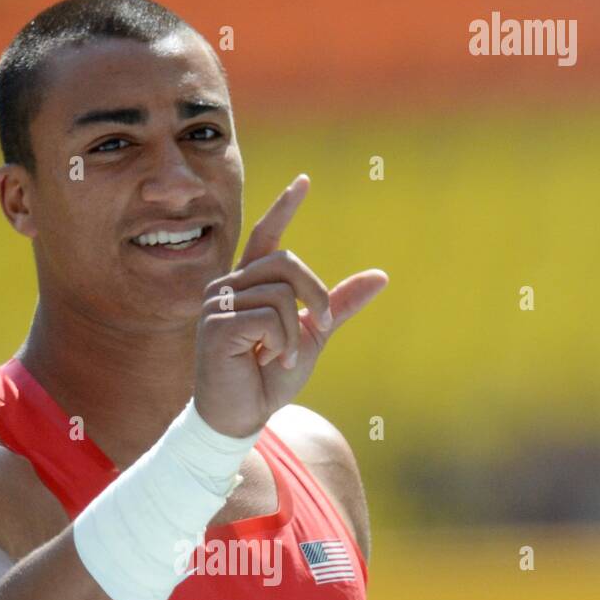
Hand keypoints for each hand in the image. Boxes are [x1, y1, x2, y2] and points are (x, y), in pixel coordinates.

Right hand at [193, 173, 387, 436]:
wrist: (242, 417)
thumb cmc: (269, 379)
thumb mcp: (312, 335)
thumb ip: (337, 305)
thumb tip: (381, 275)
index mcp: (249, 285)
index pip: (266, 237)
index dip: (284, 208)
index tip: (305, 182)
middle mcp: (229, 287)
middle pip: (287, 262)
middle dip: (316, 294)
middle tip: (321, 326)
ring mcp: (218, 303)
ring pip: (282, 293)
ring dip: (295, 331)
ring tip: (281, 356)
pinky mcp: (217, 324)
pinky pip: (271, 316)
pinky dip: (282, 342)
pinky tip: (266, 360)